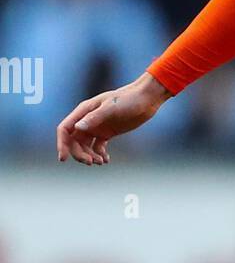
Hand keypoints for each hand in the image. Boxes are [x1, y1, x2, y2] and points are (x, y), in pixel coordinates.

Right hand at [56, 71, 171, 164]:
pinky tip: (106, 159)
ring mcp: (96, 127)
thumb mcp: (111, 108)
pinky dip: (99, 155)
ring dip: (90, 156)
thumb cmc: (128, 99)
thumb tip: (77, 127)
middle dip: (79, 154)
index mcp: (84, 111)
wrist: (145, 100)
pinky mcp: (106, 133)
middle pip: (73, 141)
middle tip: (91, 162)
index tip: (63, 158)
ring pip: (85, 146)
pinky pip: (97, 147)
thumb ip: (94, 118)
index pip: (65, 129)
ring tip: (101, 161)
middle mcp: (87, 120)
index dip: (61, 144)